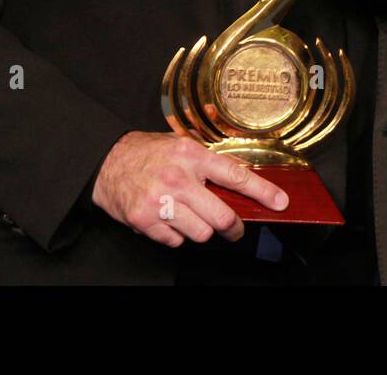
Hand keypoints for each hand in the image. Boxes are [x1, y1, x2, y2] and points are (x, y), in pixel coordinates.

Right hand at [92, 131, 287, 246]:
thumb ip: (210, 159)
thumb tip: (242, 176)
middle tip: (233, 228)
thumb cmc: (147, 153)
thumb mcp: (181, 144)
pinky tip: (168, 220)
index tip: (280, 202)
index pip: (235, 176)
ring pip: (200, 233)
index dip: (262, 191)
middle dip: (233, 227)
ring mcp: (161, 202)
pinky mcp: (145, 221)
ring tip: (190, 216)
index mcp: (191, 156)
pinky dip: (176, 236)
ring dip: (200, 230)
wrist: (106, 162)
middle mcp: (177, 178)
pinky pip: (176, 242)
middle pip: (221, 217)